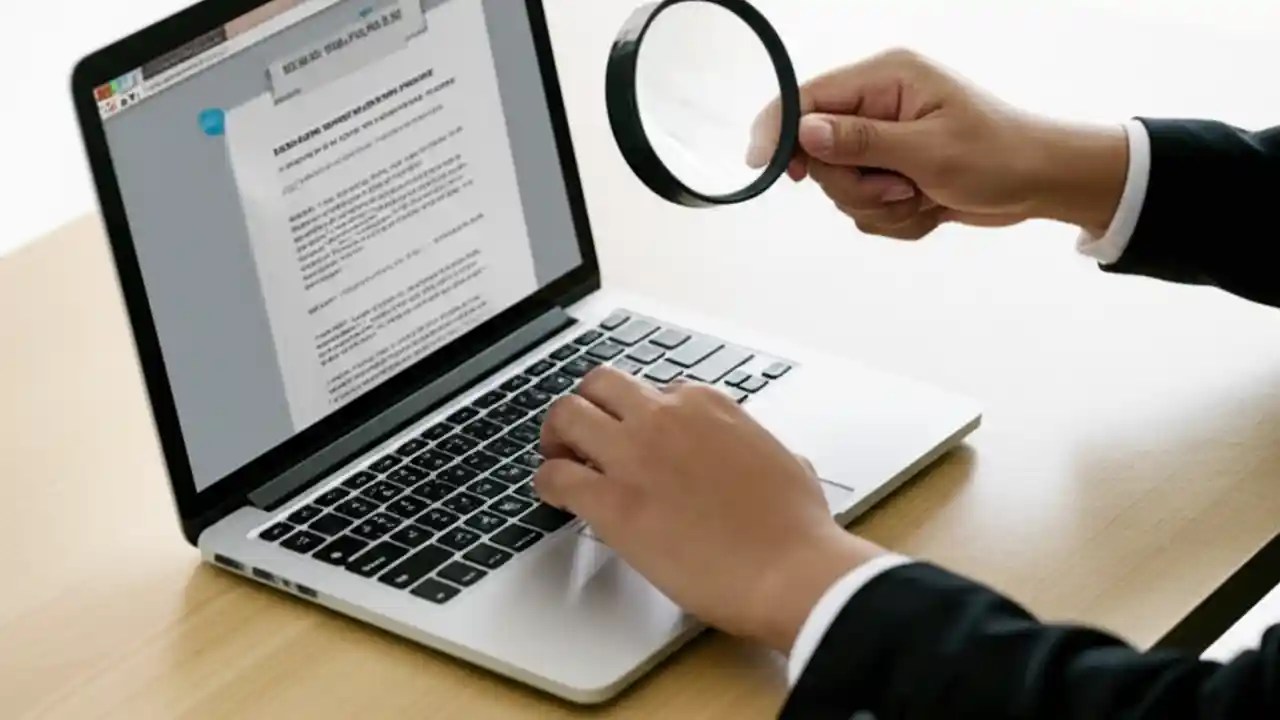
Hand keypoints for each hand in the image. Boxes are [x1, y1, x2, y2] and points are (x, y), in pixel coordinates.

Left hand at [534, 368, 886, 653]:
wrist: (792, 570)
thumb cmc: (798, 527)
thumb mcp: (787, 460)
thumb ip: (759, 448)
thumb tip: (764, 456)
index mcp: (707, 404)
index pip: (652, 390)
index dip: (639, 416)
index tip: (636, 438)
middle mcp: (664, 416)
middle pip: (599, 384)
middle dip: (587, 405)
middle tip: (581, 436)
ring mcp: (633, 455)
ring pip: (566, 415)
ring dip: (556, 436)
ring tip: (558, 460)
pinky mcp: (610, 502)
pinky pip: (554, 477)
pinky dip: (546, 484)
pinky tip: (554, 500)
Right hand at [747, 49, 1128, 238]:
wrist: (1041, 183)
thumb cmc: (999, 156)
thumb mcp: (928, 150)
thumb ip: (861, 141)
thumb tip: (805, 132)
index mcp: (885, 79)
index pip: (806, 100)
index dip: (780, 133)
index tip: (763, 167)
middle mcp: (877, 105)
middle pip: (820, 155)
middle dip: (856, 185)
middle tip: (902, 188)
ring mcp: (882, 140)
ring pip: (841, 188)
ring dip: (879, 205)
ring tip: (923, 196)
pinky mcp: (889, 171)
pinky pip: (863, 208)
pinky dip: (894, 218)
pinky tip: (928, 205)